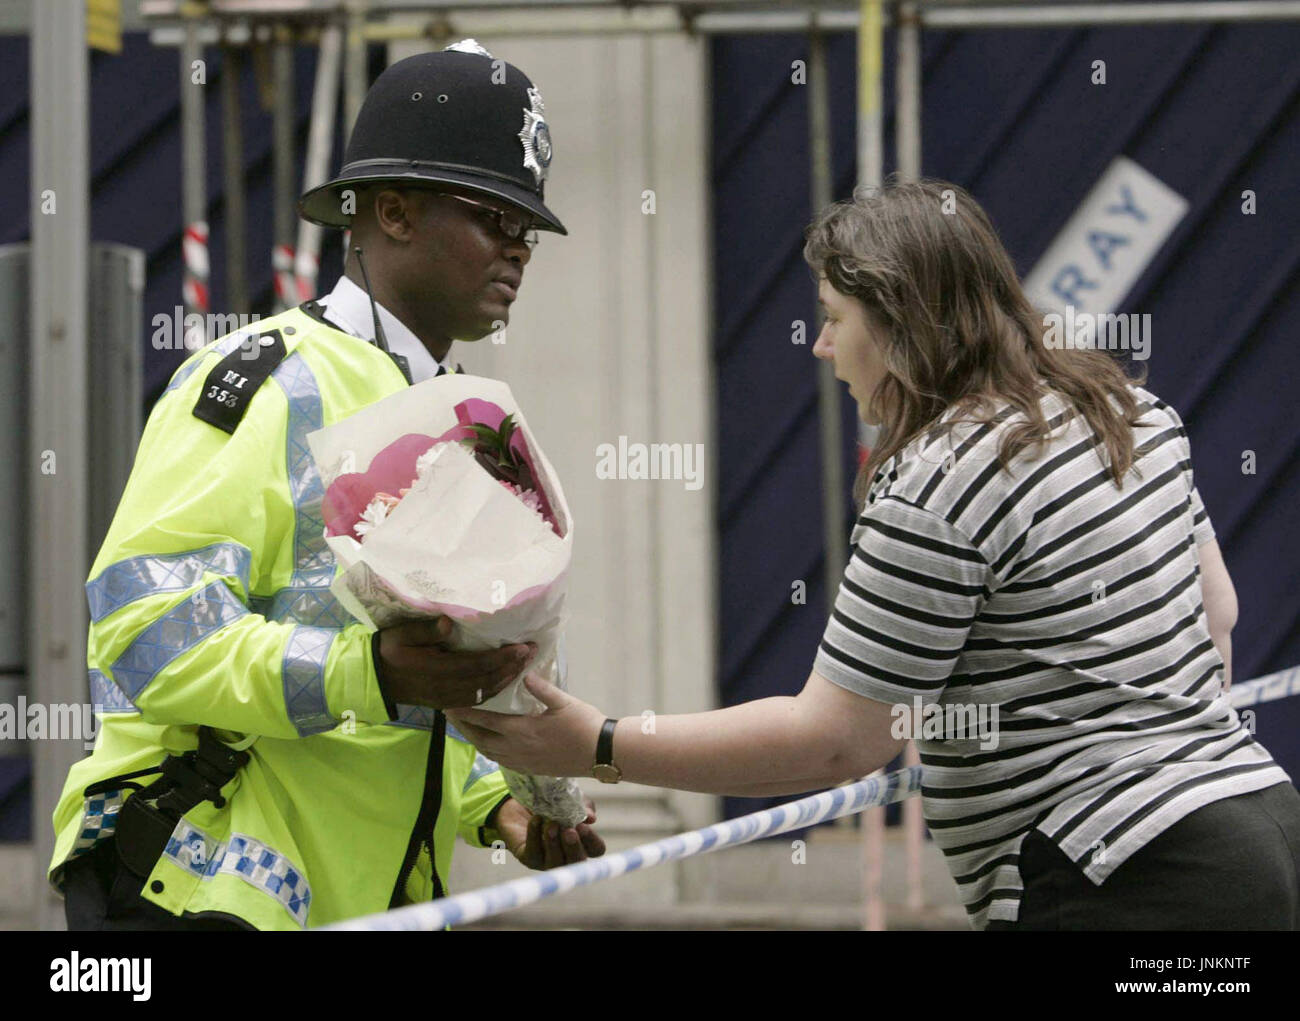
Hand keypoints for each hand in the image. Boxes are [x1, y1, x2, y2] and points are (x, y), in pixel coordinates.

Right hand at [375, 617, 535, 709]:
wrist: (373, 680)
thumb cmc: (388, 652)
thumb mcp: (400, 635)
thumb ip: (424, 630)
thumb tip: (449, 624)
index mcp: (435, 671)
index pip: (476, 666)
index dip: (501, 658)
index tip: (521, 647)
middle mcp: (444, 689)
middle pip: (486, 681)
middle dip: (512, 667)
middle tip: (532, 652)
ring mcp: (446, 699)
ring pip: (484, 693)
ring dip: (507, 680)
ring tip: (526, 665)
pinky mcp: (446, 704)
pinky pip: (477, 701)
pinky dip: (495, 691)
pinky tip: (506, 681)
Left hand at [446, 673, 606, 777]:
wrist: (600, 754)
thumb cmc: (584, 725)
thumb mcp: (563, 701)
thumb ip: (541, 688)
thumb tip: (524, 673)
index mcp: (522, 730)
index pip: (485, 720)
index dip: (465, 712)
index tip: (449, 704)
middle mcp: (517, 749)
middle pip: (480, 739)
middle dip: (463, 727)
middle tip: (451, 714)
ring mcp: (523, 762)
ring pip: (489, 752)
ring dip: (474, 739)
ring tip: (465, 728)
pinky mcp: (530, 769)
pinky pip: (501, 761)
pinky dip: (489, 751)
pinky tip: (489, 744)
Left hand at [489, 795, 605, 869]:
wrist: (521, 802)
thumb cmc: (551, 802)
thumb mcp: (570, 799)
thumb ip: (583, 807)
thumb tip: (591, 818)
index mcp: (582, 843)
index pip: (596, 849)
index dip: (591, 840)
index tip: (583, 825)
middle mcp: (567, 856)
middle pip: (578, 861)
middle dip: (573, 847)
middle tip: (568, 831)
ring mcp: (547, 860)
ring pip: (555, 862)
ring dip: (554, 843)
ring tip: (551, 825)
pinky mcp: (528, 858)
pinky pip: (533, 852)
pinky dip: (535, 835)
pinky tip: (536, 819)